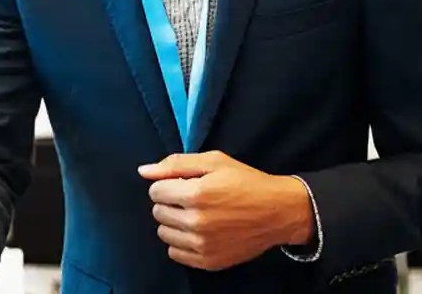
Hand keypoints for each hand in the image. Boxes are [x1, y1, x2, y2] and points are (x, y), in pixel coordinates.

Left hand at [139, 151, 313, 271]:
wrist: (278, 211)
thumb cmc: (246, 181)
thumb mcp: (214, 161)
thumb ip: (175, 164)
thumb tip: (143, 171)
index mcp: (196, 194)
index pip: (155, 191)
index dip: (168, 184)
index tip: (184, 184)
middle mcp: (196, 222)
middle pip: (158, 212)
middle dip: (170, 202)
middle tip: (192, 198)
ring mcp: (202, 245)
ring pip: (164, 233)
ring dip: (174, 222)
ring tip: (195, 214)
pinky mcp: (208, 261)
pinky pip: (175, 253)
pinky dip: (181, 242)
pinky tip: (198, 231)